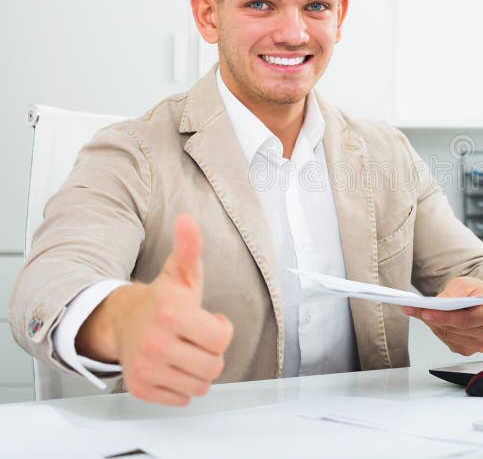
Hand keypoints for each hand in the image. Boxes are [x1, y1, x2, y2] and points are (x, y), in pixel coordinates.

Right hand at [76, 215, 233, 405]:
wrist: (124, 322)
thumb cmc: (163, 300)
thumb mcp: (180, 272)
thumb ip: (189, 248)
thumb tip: (187, 220)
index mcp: (172, 313)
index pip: (221, 338)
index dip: (221, 329)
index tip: (209, 320)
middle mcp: (155, 343)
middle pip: (213, 366)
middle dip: (211, 353)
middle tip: (197, 339)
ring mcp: (146, 368)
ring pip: (199, 386)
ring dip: (198, 372)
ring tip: (185, 352)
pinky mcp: (140, 388)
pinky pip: (181, 399)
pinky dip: (182, 387)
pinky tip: (172, 367)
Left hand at [402, 277, 482, 355]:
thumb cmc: (477, 293)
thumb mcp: (466, 284)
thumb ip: (454, 292)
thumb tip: (438, 303)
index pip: (467, 320)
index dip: (445, 317)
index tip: (426, 312)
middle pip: (456, 329)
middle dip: (434, 319)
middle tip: (415, 309)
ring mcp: (480, 344)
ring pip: (450, 336)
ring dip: (433, 325)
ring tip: (419, 312)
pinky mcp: (469, 350)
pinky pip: (448, 342)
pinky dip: (437, 330)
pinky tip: (431, 321)